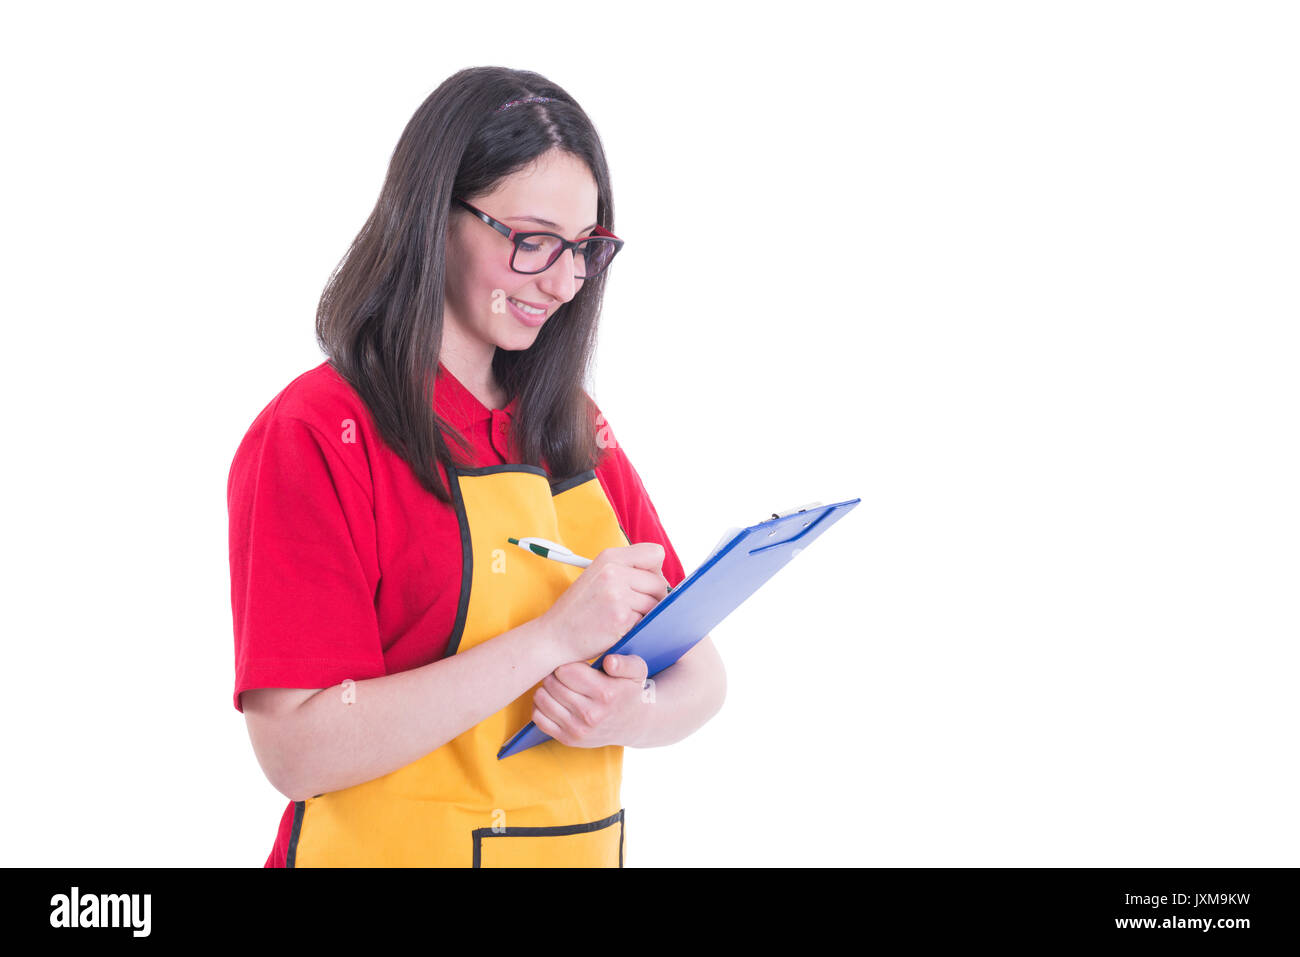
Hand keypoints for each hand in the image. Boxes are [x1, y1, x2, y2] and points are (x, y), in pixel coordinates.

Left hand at [531, 654, 651, 748]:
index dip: (568, 664)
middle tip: (567, 676)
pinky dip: (542, 706)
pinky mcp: (568, 740)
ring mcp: (577, 730)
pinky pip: (538, 717)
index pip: (566, 670)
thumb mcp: (637, 671)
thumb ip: (625, 663)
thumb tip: (609, 662)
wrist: (633, 724)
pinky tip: (555, 701)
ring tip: (561, 687)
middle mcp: (590, 715)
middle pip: (551, 683)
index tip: (576, 666)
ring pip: (541, 698)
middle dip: (556, 674)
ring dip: (547, 689)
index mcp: (606, 694)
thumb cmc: (630, 690)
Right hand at [537, 543, 668, 662]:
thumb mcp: (598, 576)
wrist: (554, 636)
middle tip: (634, 608)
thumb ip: (627, 569)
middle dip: (653, 597)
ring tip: (623, 618)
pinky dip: (638, 628)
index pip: (655, 553)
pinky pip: (647, 622)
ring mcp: (617, 595)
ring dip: (645, 615)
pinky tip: (620, 629)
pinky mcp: (621, 618)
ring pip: (655, 604)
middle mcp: (613, 572)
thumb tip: (661, 575)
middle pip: (659, 582)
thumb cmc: (579, 609)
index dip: (654, 570)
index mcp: (609, 557)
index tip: (643, 582)